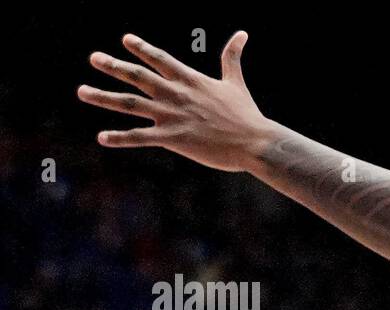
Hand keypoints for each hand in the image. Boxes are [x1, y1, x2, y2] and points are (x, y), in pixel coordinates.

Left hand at [77, 31, 275, 172]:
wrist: (255, 142)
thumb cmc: (248, 114)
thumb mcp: (236, 82)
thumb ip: (232, 56)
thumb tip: (242, 34)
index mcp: (190, 80)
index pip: (160, 59)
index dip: (142, 49)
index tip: (125, 40)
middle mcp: (176, 94)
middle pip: (137, 76)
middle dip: (113, 66)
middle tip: (94, 58)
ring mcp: (172, 116)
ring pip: (130, 103)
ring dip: (103, 96)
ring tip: (82, 91)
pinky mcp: (173, 138)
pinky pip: (140, 137)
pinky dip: (120, 138)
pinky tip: (102, 138)